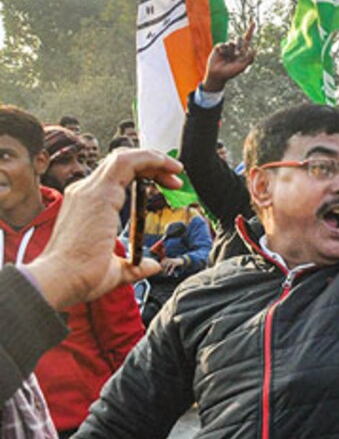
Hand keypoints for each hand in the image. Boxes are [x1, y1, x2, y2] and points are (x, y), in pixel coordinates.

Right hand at [25, 150, 181, 310]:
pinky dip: (148, 158)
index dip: (144, 175)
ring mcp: (90, 191)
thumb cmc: (81, 277)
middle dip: (153, 166)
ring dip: (153, 159)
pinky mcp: (98, 194)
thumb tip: (152, 265)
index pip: (117, 177)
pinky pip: (125, 163)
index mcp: (87, 205)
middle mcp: (86, 192)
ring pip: (124, 158)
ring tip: (176, 168)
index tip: (167, 184)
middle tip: (176, 178)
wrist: (62, 280)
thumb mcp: (117, 270)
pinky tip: (165, 164)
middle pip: (122, 164)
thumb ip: (136, 266)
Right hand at [201, 22, 255, 92]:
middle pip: (240, 39)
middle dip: (239, 45)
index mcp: (242, 52)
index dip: (250, 31)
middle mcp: (236, 48)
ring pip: (231, 43)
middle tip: (237, 54)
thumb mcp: (242, 67)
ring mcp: (227, 48)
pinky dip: (223, 49)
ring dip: (231, 50)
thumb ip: (249, 59)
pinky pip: (223, 45)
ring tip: (227, 57)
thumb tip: (254, 49)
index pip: (247, 40)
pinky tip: (221, 55)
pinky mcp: (219, 47)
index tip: (254, 21)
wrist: (217, 75)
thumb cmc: (230, 72)